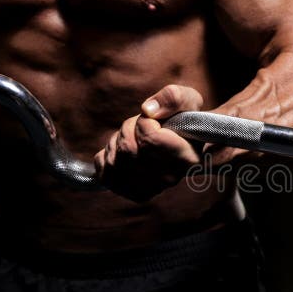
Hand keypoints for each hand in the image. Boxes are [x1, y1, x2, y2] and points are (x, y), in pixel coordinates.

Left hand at [94, 85, 204, 201]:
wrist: (184, 141)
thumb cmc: (184, 118)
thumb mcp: (187, 99)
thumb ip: (173, 98)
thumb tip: (148, 110)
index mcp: (187, 158)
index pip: (149, 139)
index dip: (144, 122)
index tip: (154, 120)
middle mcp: (170, 179)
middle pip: (128, 149)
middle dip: (128, 128)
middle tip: (140, 125)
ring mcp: (151, 189)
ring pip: (114, 161)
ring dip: (117, 141)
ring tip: (133, 137)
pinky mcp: (133, 193)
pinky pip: (104, 172)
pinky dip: (106, 156)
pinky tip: (122, 151)